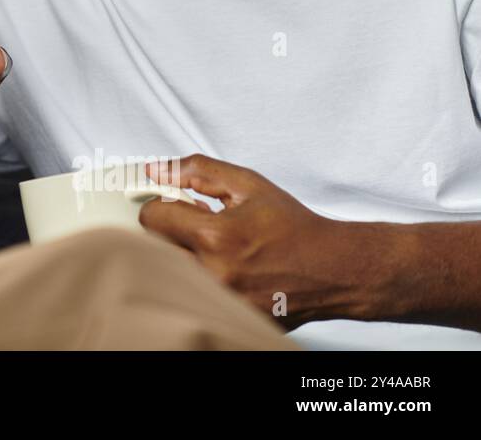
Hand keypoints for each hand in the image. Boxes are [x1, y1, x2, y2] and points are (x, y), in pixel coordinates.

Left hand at [139, 154, 360, 328]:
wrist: (334, 268)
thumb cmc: (294, 226)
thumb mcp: (247, 185)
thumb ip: (198, 171)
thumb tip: (156, 170)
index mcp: (216, 236)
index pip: (152, 217)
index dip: (161, 206)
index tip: (175, 206)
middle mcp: (215, 273)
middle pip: (155, 248)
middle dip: (169, 233)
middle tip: (192, 227)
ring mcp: (221, 301)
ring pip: (172, 272)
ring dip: (182, 256)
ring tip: (209, 248)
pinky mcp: (230, 317)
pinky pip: (194, 294)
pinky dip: (199, 279)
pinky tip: (222, 268)